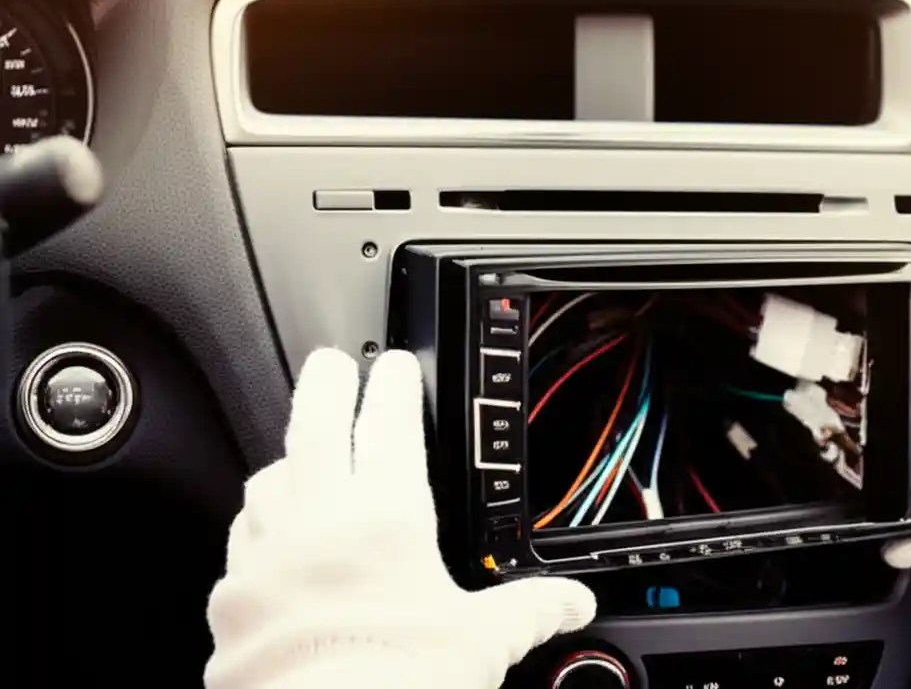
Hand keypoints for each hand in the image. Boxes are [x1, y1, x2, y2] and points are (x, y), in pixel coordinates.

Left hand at [205, 349, 595, 687]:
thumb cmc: (396, 685)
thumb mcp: (481, 643)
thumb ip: (529, 610)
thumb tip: (572, 602)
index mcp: (385, 518)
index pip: (389, 425)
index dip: (394, 386)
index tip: (395, 366)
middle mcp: (317, 522)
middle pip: (313, 425)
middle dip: (324, 385)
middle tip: (331, 363)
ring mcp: (264, 557)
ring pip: (267, 481)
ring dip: (287, 459)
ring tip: (300, 457)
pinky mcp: (229, 601)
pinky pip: (240, 545)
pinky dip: (257, 530)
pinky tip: (270, 543)